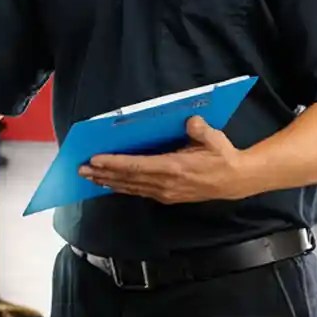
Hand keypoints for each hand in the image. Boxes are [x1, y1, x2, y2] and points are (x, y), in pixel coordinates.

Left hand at [79, 117, 254, 203]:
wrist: (236, 181)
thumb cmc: (222, 156)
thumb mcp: (214, 139)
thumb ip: (200, 130)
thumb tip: (190, 121)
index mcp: (174, 168)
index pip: (137, 166)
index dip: (114, 163)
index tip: (95, 160)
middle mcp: (166, 183)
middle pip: (128, 179)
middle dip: (103, 174)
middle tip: (80, 170)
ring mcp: (165, 192)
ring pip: (131, 187)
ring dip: (108, 182)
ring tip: (88, 177)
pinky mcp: (167, 196)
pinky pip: (139, 191)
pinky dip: (121, 187)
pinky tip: (109, 184)